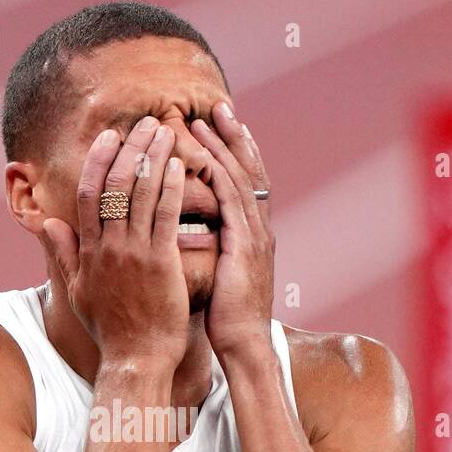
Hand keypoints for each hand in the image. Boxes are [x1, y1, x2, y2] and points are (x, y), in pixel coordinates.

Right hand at [41, 117, 188, 369]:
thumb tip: (46, 223)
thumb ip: (64, 254)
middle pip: (116, 184)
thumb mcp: (78, 291)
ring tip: (168, 132)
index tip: (112, 136)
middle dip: (131, 148)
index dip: (99, 159)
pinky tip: (182, 167)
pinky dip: (172, 188)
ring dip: (154, 157)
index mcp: (88, 251)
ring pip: (142, 193)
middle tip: (147, 122)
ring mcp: (134, 254)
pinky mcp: (160, 264)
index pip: (87, 192)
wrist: (136, 360)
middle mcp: (108, 247)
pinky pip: (166, 216)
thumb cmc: (111, 330)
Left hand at [190, 104, 275, 363]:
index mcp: (253, 236)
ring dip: (224, 147)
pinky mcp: (244, 246)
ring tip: (208, 119)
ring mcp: (255, 236)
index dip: (235, 153)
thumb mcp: (220, 276)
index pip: (245, 184)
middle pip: (248, 171)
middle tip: (219, 106)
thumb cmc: (227, 320)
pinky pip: (231, 202)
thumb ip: (213, 250)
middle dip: (234, 137)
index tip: (221, 126)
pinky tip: (206, 157)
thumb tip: (192, 236)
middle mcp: (259, 229)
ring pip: (240, 179)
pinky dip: (220, 176)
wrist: (245, 345)